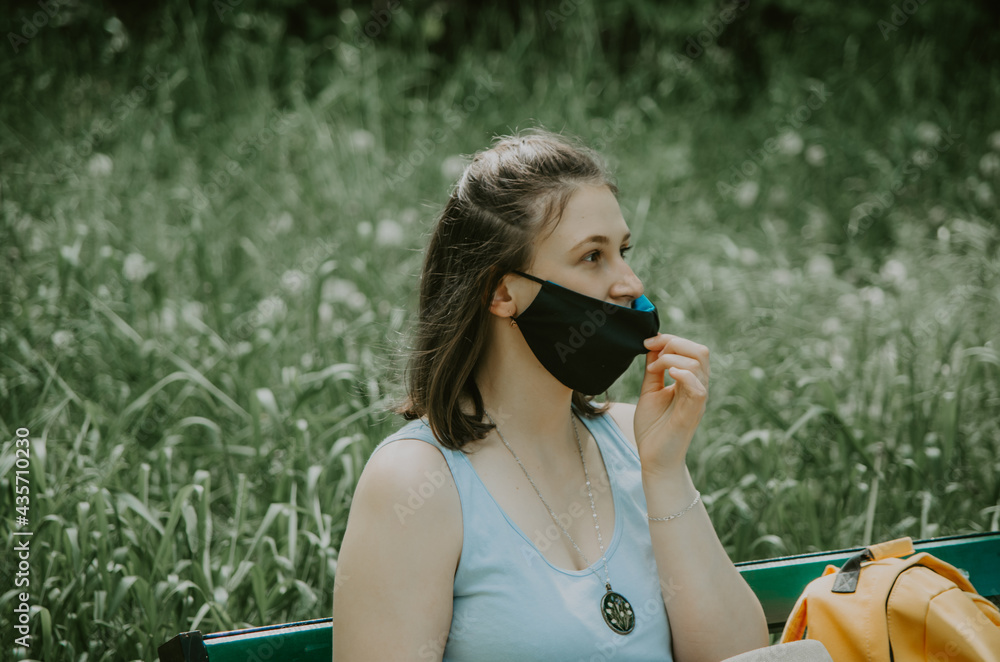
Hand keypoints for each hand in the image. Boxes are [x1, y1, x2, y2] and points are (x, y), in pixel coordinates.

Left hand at [634, 333, 709, 476]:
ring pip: (699, 364)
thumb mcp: (649, 392)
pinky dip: (685, 375)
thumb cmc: (653, 428)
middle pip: (700, 351)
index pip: (690, 349)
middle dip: (674, 343)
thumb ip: (653, 370)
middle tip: (651, 350)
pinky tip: (669, 375)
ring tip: (654, 369)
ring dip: (672, 358)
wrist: (654, 459)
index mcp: (689, 381)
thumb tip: (653, 347)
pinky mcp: (692, 413)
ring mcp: (697, 400)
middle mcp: (697, 388)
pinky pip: (698, 388)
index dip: (670, 340)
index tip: (647, 342)